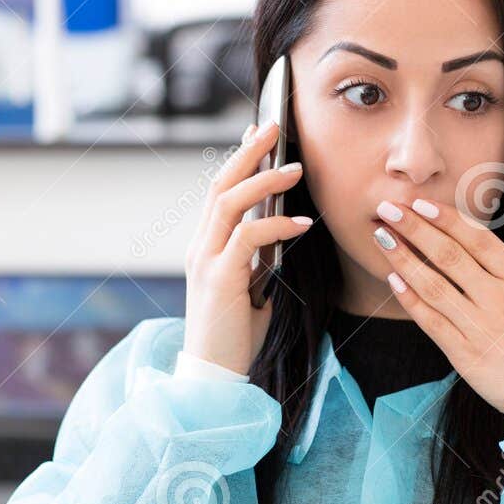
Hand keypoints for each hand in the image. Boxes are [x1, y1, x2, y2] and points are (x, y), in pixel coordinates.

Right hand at [181, 122, 311, 375]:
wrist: (213, 378)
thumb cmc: (236, 337)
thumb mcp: (251, 289)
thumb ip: (258, 260)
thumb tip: (282, 233)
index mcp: (207, 248)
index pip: (220, 191)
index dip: (240, 159)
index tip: (260, 133)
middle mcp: (200, 248)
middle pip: (221, 185)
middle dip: (249, 152)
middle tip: (276, 125)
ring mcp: (205, 262)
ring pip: (230, 204)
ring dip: (265, 181)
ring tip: (296, 167)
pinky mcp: (218, 280)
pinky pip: (247, 239)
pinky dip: (276, 225)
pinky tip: (302, 223)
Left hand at [370, 197, 503, 413]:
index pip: (479, 241)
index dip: (447, 219)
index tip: (422, 202)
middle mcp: (499, 301)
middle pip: (449, 256)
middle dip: (415, 228)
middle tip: (388, 206)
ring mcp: (479, 329)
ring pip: (433, 285)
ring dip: (403, 258)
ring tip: (380, 234)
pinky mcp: (465, 356)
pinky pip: (432, 322)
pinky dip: (411, 299)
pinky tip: (392, 278)